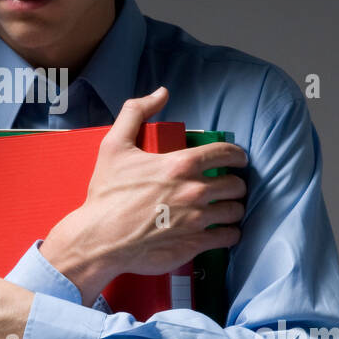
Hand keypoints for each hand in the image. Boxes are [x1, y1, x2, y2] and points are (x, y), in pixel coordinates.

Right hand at [41, 86, 246, 302]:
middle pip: (236, 185)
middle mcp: (195, 191)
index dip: (237, 155)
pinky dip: (230, 233)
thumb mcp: (114, 145)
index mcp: (181, 164)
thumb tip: (161, 93)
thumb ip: (136, 112)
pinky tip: (223, 231)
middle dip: (234, 184)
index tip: (238, 160)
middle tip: (226, 187)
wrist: (100, 238)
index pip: (226, 154)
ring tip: (225, 209)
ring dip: (233, 208)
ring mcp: (197, 220)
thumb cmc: (107, 193)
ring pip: (235, 211)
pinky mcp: (195, 244)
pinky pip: (229, 237)